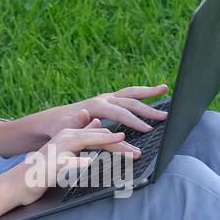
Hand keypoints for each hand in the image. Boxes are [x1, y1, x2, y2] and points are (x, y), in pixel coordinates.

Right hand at [5, 119, 140, 207]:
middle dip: (119, 145)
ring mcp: (58, 151)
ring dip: (106, 146)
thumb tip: (97, 124)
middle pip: (96, 138)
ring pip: (85, 144)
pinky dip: (79, 162)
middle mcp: (64, 139)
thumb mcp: (64, 153)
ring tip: (124, 150)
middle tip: (138, 153)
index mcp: (69, 136)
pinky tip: (90, 162)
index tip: (135, 147)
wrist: (16, 184)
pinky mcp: (51, 164)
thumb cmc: (42, 171)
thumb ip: (80, 138)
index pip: (98, 136)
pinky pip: (68, 163)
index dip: (117, 140)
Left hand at [36, 84, 170, 140]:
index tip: (148, 130)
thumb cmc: (60, 128)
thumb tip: (85, 115)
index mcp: (95, 106)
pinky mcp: (109, 100)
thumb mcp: (65, 130)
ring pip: (131, 93)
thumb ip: (76, 124)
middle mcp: (103, 99)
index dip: (135, 122)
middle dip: (148, 110)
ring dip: (149, 92)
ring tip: (165, 88)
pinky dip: (142, 94)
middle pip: (130, 102)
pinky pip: (128, 95)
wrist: (54, 119)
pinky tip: (154, 93)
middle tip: (164, 117)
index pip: (120, 114)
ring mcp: (106, 98)